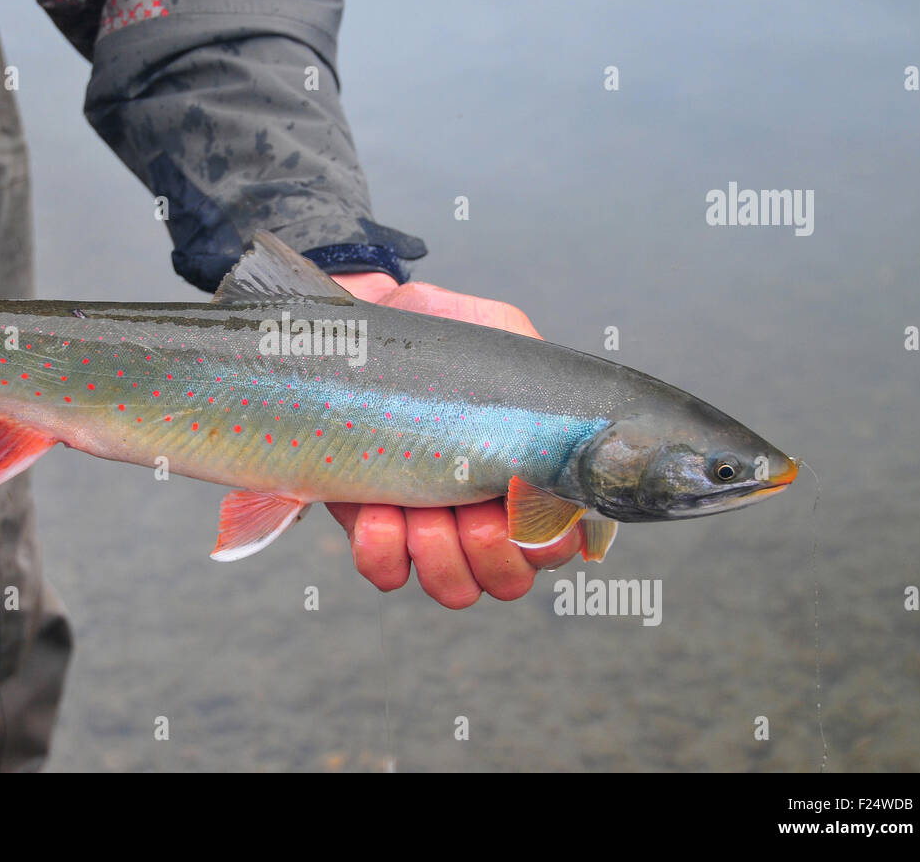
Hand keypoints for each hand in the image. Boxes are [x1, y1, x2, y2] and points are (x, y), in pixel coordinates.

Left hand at [326, 272, 584, 607]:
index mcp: (527, 476)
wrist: (359, 331)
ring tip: (418, 508)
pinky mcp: (374, 531)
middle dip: (490, 550)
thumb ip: (539, 369)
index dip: (547, 538)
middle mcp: (485, 515)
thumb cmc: (435, 335)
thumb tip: (561, 412)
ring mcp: (430, 530)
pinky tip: (377, 509)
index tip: (516, 499)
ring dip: (440, 555)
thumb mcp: (498, 329)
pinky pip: (388, 574)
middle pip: (512, 580)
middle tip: (467, 507)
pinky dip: (384, 550)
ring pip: (457, 590)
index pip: (561, 541)